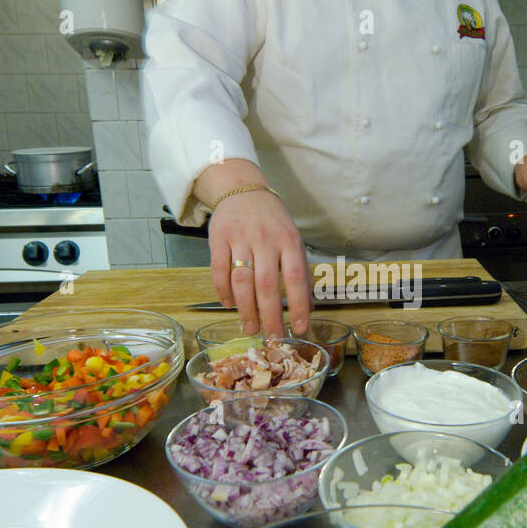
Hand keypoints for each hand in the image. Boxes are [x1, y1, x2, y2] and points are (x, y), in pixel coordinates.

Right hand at [208, 191, 312, 337]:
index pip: (296, 278)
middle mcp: (265, 240)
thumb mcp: (293, 240)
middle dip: (270, 315)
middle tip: (271, 337)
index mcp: (289, 241)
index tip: (299, 329)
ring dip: (246, 309)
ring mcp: (240, 238)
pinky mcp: (218, 238)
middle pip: (267, 285)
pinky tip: (229, 305)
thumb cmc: (273, 222)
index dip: (298, 305)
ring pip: (242, 280)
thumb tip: (308, 308)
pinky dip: (223, 291)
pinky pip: (219, 270)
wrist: (243, 190)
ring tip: (250, 328)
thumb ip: (300, 272)